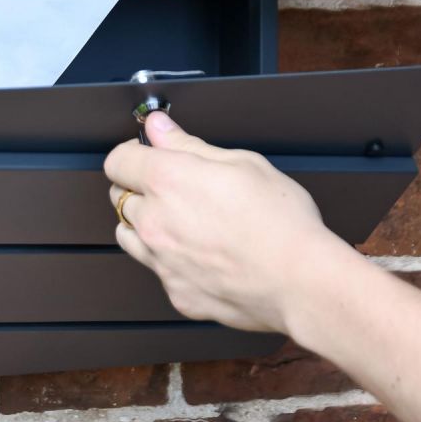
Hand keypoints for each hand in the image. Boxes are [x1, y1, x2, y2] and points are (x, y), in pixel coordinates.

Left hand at [105, 110, 345, 332]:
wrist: (303, 283)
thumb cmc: (281, 222)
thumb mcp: (241, 163)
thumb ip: (188, 145)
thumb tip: (158, 128)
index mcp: (167, 181)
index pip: (117, 161)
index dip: (131, 153)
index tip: (146, 153)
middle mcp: (154, 222)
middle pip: (119, 197)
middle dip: (138, 187)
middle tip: (173, 186)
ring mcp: (162, 261)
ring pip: (128, 235)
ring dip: (143, 223)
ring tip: (182, 220)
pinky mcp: (176, 293)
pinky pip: (157, 269)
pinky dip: (168, 259)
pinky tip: (199, 253)